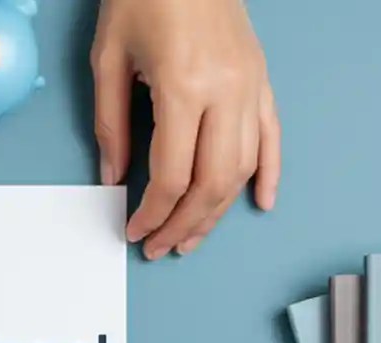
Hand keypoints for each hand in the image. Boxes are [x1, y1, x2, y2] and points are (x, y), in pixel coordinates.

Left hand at [91, 0, 279, 259]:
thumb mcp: (108, 57)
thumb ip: (111, 123)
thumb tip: (113, 175)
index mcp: (183, 85)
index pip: (173, 174)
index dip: (153, 213)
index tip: (135, 230)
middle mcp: (225, 90)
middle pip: (213, 182)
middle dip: (184, 224)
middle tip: (160, 247)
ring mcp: (250, 84)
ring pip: (243, 168)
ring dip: (218, 211)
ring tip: (193, 236)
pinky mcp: (261, 78)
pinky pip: (272, 135)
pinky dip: (269, 173)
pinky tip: (260, 203)